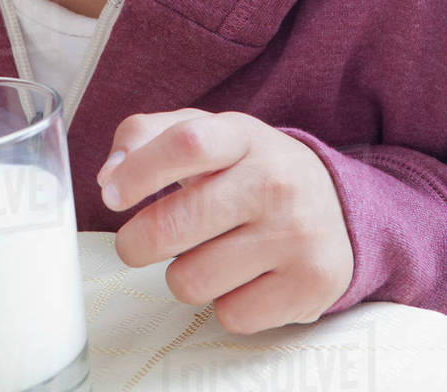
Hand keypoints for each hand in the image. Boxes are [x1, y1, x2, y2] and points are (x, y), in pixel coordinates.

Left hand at [96, 108, 353, 334]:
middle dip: (137, 243)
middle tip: (136, 244)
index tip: (111, 195)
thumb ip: (146, 137)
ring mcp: (297, 234)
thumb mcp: (205, 131)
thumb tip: (109, 177)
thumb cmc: (247, 167)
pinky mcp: (310, 285)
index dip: (139, 171)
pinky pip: (231, 314)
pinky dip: (224, 302)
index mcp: (243, 136)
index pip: (188, 143)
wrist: (337, 205)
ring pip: (194, 279)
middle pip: (177, 224)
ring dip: (183, 275)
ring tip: (206, 253)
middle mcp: (275, 181)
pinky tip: (242, 277)